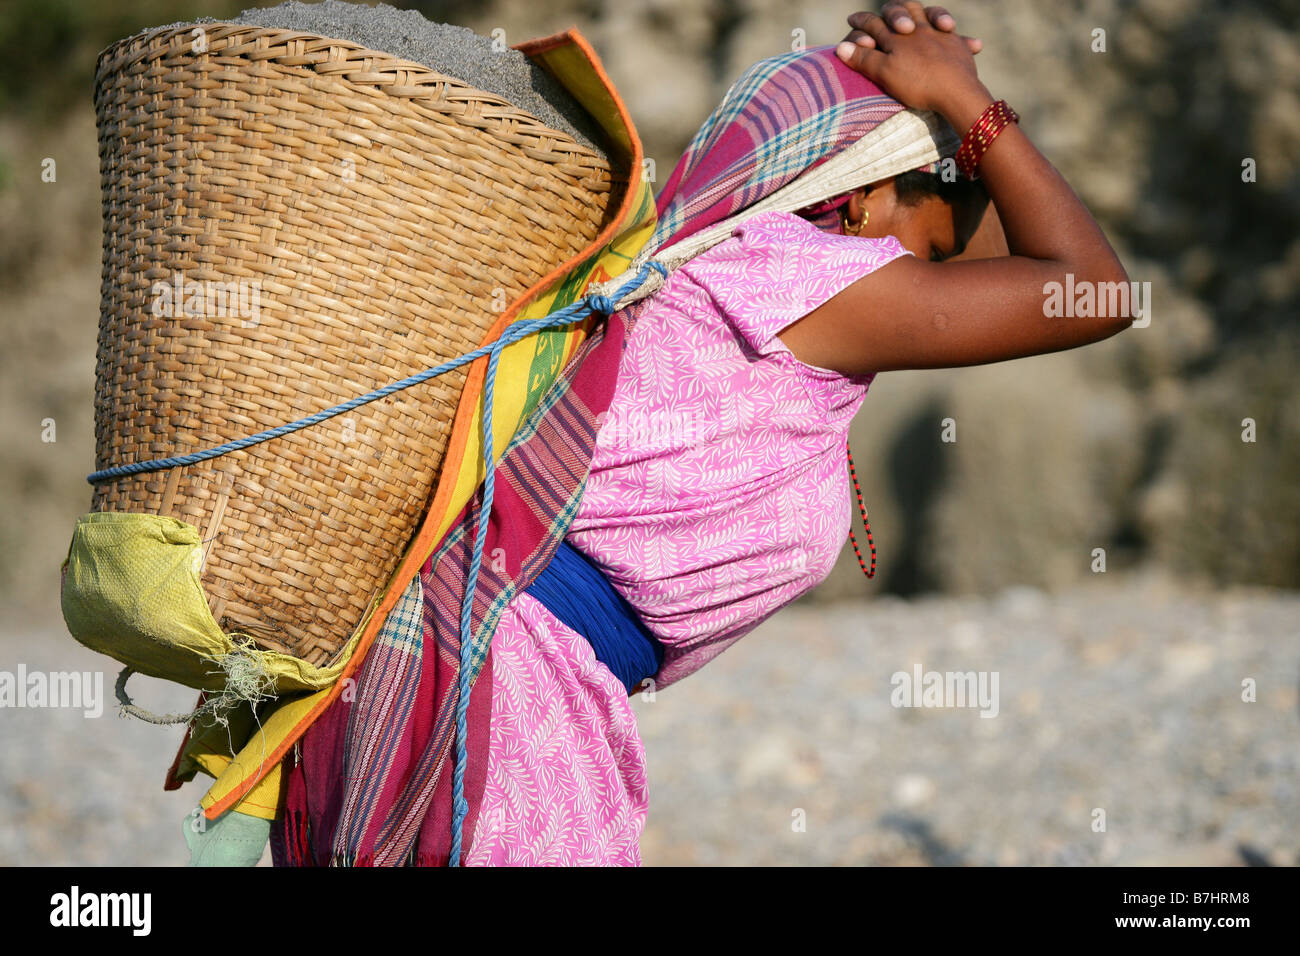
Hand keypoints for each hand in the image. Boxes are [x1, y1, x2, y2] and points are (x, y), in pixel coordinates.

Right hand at [835, 2, 987, 117]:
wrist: (956, 91)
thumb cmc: (917, 82)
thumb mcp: (884, 72)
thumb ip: (864, 58)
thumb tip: (841, 47)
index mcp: (897, 36)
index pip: (874, 22)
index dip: (861, 21)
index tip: (852, 18)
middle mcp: (918, 29)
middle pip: (904, 9)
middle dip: (892, 11)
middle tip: (886, 20)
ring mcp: (940, 35)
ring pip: (929, 14)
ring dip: (924, 13)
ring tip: (919, 21)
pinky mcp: (958, 47)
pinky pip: (955, 36)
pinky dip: (952, 33)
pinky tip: (952, 34)